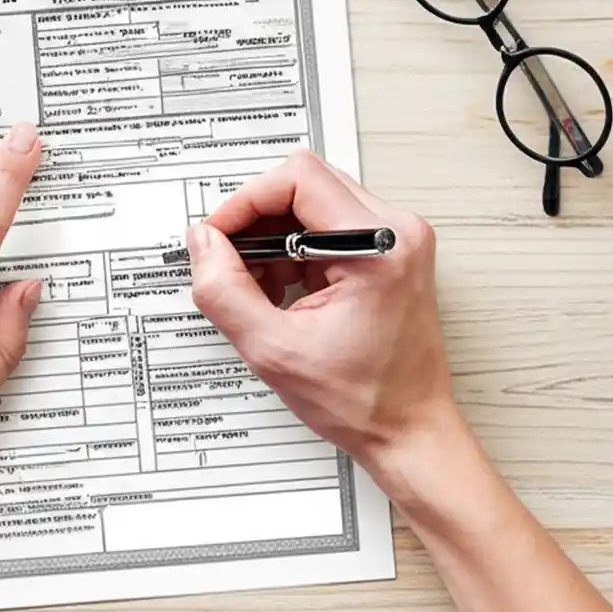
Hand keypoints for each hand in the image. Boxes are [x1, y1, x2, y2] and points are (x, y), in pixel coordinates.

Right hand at [186, 148, 452, 468]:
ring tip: (258, 287)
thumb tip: (203, 245)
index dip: (245, 202)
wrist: (409, 432)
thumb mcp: (274, 350)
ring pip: (313, 205)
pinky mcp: (388, 255)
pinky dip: (293, 253)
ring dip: (274, 239)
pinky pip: (327, 229)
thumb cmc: (366, 401)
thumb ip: (225, 291)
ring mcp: (397, 242)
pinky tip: (280, 292)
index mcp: (379, 248)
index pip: (298, 179)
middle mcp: (396, 233)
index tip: (218, 235)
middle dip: (257, 221)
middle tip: (231, 261)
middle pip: (305, 184)